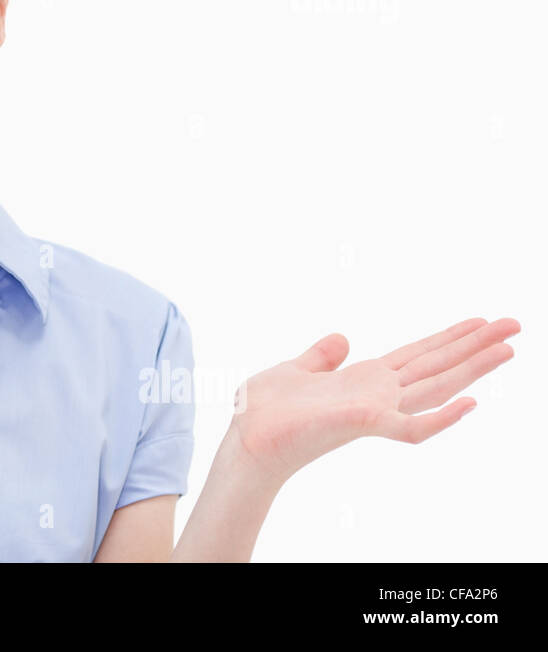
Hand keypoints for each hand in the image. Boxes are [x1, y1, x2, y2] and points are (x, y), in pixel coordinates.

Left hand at [228, 316, 519, 485]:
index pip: (416, 355)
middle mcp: (377, 394)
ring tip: (510, 348)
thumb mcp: (294, 371)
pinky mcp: (364, 424)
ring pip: (436, 386)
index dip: (448, 338)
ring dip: (473, 367)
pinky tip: (470, 404)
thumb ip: (320, 357)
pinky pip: (411, 428)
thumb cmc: (266, 413)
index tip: (480, 321)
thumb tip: (343, 338)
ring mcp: (375, 411)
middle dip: (475, 345)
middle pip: (436, 365)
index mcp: (363, 380)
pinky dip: (441, 418)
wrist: (246, 441)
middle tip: (516, 324)